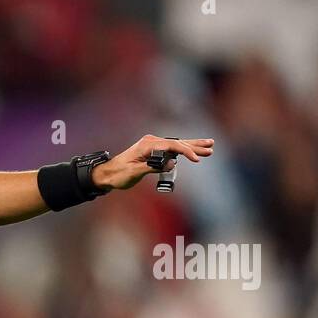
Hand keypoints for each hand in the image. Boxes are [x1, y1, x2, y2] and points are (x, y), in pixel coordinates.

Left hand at [93, 134, 213, 191]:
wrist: (107, 174)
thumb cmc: (118, 174)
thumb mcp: (134, 173)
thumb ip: (152, 167)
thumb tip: (171, 163)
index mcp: (147, 145)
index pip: (172, 146)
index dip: (186, 152)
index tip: (196, 159)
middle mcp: (151, 142)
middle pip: (177, 143)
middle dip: (195, 146)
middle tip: (211, 148)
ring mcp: (152, 145)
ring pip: (176, 145)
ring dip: (193, 146)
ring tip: (209, 146)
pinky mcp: (153, 151)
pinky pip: (171, 149)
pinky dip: (184, 150)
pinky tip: (194, 150)